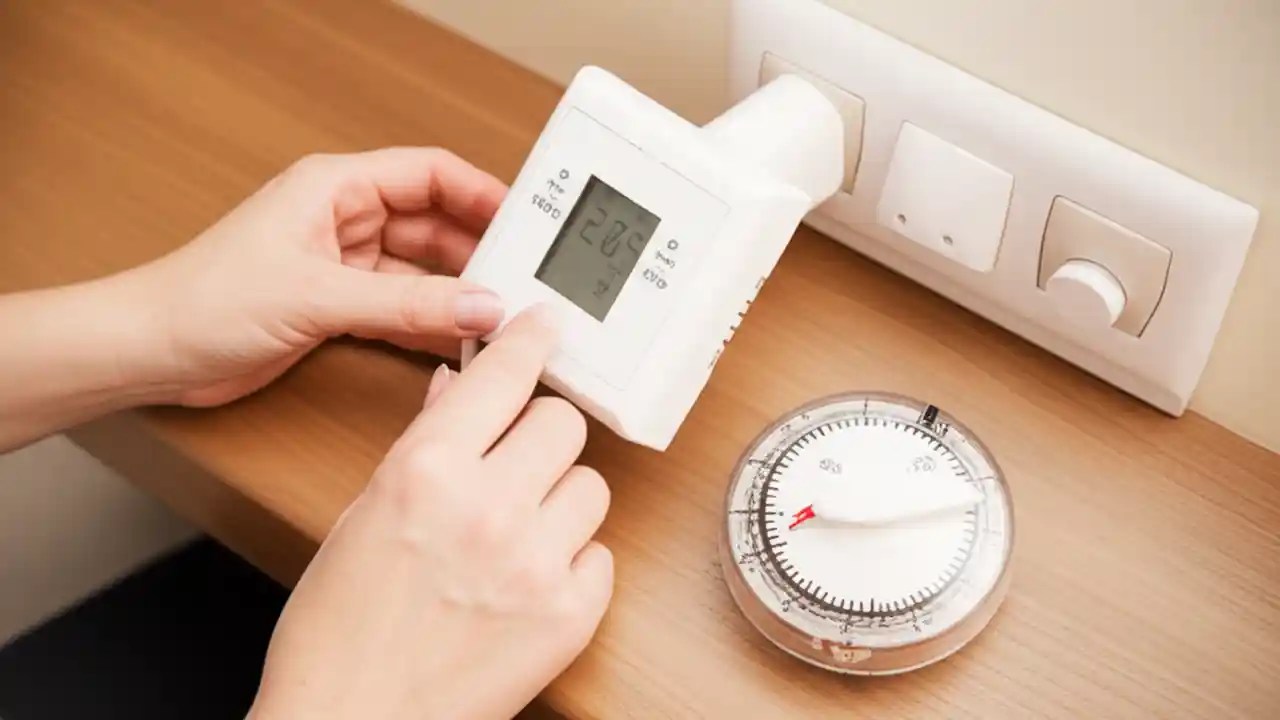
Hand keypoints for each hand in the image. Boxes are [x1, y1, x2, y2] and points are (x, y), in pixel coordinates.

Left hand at [137, 147, 507, 405]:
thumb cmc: (204, 299)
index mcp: (335, 187)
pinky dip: (429, 323)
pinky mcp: (336, 307)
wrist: (151, 352)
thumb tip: (481, 304)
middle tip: (522, 278)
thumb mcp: (319, 297)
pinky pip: (401, 308)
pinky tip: (460, 339)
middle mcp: (342, 219)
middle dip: (478, 250)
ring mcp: (341, 264)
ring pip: (421, 271)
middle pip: (433, 223)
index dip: (481, 193)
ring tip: (500, 313)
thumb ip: (408, 305)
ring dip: (457, 292)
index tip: (525, 221)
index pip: (429, 174)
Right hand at [249, 308, 613, 719]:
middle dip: (539, 436)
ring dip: (560, 501)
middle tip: (516, 466)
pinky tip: (530, 584)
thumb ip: (423, 444)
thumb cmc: (336, 631)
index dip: (530, 340)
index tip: (547, 326)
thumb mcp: (363, 516)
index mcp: (425, 472)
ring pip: (592, 485)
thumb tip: (458, 388)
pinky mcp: (570, 615)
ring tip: (518, 537)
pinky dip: (573, 564)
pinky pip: (602, 555)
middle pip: (562, 423)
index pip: (503, 375)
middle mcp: (487, 507)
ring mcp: (536, 563)